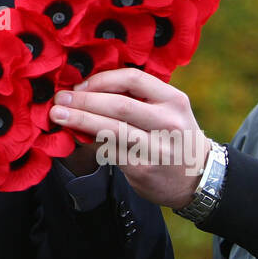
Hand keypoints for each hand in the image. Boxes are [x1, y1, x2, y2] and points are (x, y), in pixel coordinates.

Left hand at [49, 68, 210, 209]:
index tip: (80, 85)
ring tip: (59, 116)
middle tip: (60, 99)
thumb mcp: (168, 111)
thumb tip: (88, 90)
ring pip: (111, 130)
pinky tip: (76, 137)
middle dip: (84, 101)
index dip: (101, 80)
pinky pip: (110, 152)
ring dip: (80, 121)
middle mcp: (168, 123)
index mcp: (173, 100)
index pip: (133, 79)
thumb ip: (138, 99)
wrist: (198, 179)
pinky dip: (90, 142)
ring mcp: (157, 148)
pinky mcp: (143, 170)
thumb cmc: (174, 137)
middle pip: (118, 105)